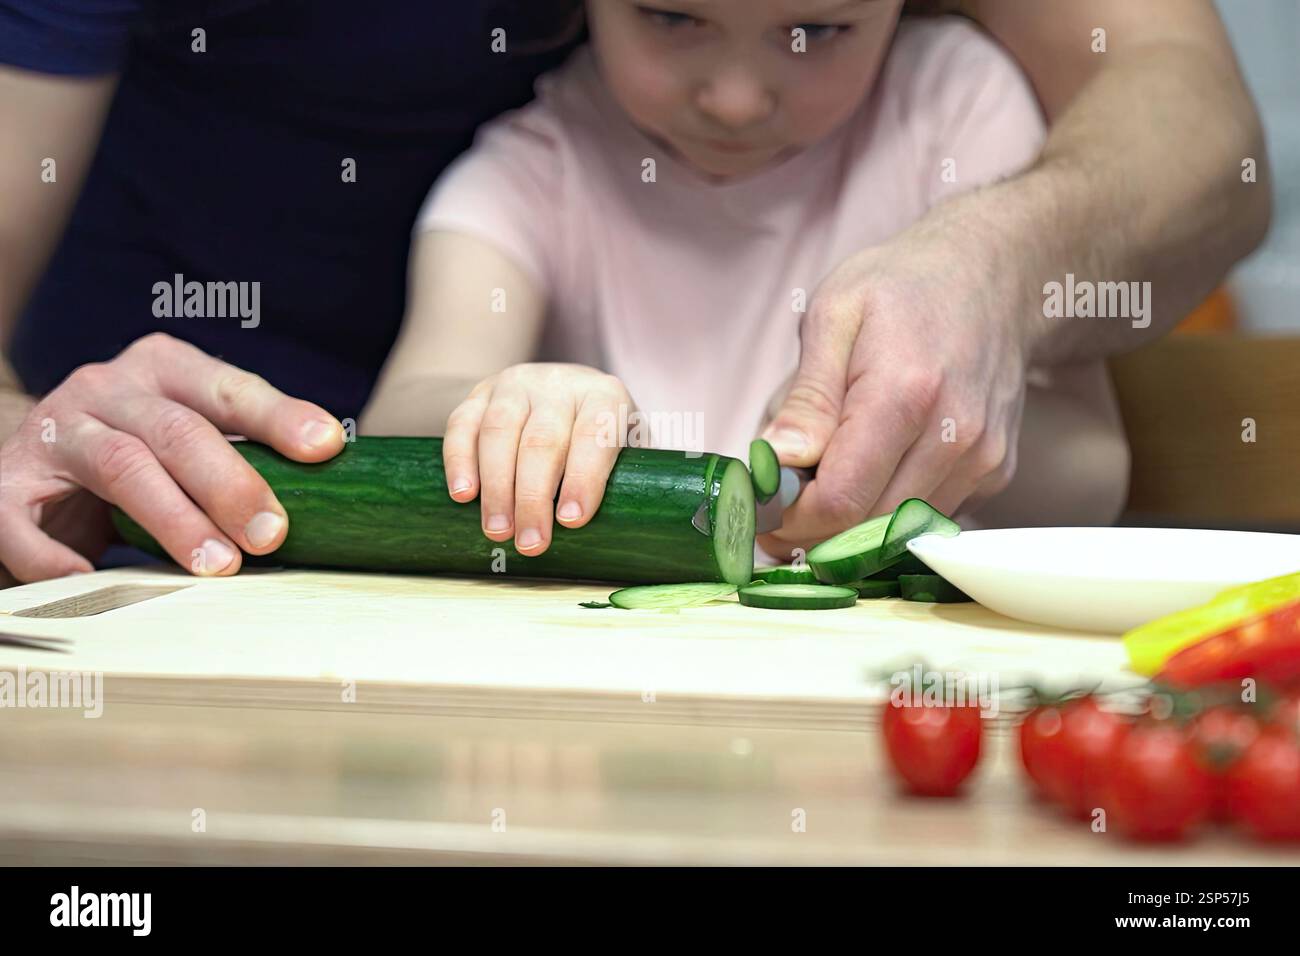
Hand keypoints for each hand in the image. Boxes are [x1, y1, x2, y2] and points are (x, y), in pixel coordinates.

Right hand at [0, 333, 345, 582]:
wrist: (32, 476)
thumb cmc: (139, 456)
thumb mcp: (189, 437)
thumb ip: (246, 451)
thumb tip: (338, 489)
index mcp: (161, 367)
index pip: (228, 387)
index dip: (278, 416)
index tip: (327, 447)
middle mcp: (105, 389)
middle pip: (177, 430)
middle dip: (231, 483)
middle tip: (272, 532)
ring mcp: (53, 433)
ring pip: (120, 466)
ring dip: (174, 520)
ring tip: (219, 564)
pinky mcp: (6, 486)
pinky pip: (23, 522)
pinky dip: (59, 556)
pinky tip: (94, 580)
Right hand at [442, 363, 634, 556]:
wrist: (563, 391)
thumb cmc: (599, 439)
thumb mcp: (625, 449)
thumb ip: (627, 480)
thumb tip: (626, 533)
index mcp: (604, 396)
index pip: (594, 435)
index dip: (583, 479)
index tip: (572, 521)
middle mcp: (559, 384)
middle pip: (542, 440)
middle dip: (534, 497)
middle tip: (531, 543)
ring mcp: (516, 385)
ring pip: (499, 432)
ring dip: (496, 487)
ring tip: (498, 531)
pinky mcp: (480, 394)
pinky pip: (463, 425)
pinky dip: (460, 461)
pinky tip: (464, 495)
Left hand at [759, 214, 1036, 555]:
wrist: (990, 273)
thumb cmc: (902, 286)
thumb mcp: (832, 315)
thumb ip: (805, 398)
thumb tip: (775, 464)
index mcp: (904, 395)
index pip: (840, 501)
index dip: (790, 518)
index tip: (761, 507)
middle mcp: (955, 437)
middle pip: (867, 529)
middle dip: (813, 528)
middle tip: (780, 503)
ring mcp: (981, 458)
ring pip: (897, 532)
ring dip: (851, 521)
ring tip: (825, 473)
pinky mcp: (993, 472)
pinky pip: (927, 517)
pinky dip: (889, 508)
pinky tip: (873, 466)